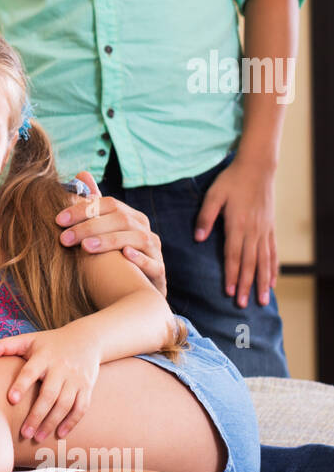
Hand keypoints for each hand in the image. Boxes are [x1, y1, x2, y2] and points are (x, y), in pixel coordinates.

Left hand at [0, 325, 100, 440]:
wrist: (87, 339)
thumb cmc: (49, 343)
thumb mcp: (28, 340)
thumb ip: (4, 346)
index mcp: (43, 356)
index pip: (30, 371)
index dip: (21, 385)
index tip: (11, 400)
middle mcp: (61, 367)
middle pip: (49, 394)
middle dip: (37, 415)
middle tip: (24, 433)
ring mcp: (76, 378)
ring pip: (65, 404)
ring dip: (52, 422)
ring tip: (37, 437)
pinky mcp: (86, 387)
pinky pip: (81, 407)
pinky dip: (72, 422)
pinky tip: (60, 434)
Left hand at [56, 169, 166, 297]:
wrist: (137, 293)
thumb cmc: (114, 260)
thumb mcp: (103, 232)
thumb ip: (94, 205)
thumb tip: (81, 174)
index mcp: (130, 218)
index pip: (109, 204)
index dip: (84, 209)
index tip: (58, 220)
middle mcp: (144, 230)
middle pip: (121, 219)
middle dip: (90, 227)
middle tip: (64, 238)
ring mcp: (154, 251)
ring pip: (137, 239)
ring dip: (110, 241)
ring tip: (86, 248)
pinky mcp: (159, 273)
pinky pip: (153, 264)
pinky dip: (140, 259)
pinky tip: (125, 256)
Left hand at [194, 155, 277, 308]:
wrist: (257, 167)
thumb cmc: (232, 180)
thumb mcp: (214, 195)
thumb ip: (206, 217)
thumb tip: (199, 238)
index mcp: (238, 225)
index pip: (233, 255)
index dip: (231, 275)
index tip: (229, 292)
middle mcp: (253, 231)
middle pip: (249, 263)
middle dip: (245, 285)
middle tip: (242, 305)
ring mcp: (264, 230)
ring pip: (264, 261)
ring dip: (261, 282)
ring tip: (262, 300)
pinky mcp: (270, 227)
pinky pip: (273, 252)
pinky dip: (273, 268)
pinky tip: (272, 281)